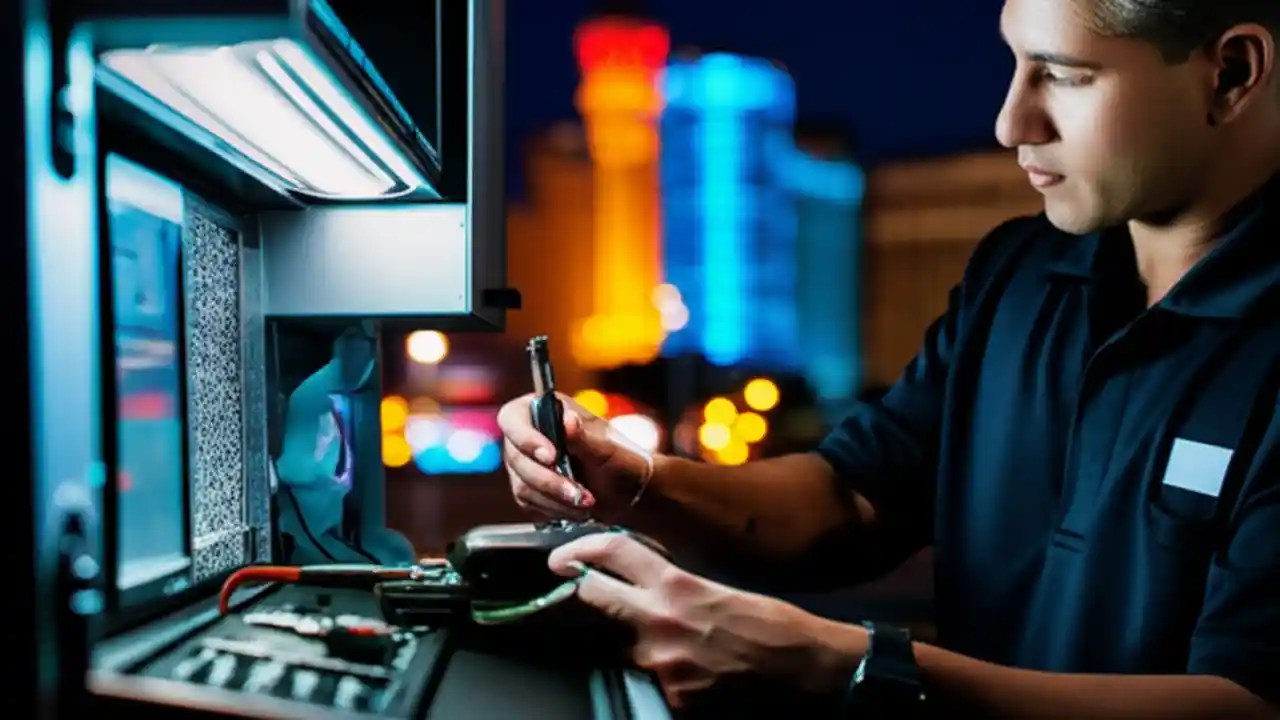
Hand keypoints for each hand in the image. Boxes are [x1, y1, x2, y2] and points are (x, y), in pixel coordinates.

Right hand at [498, 393, 653, 521]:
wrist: (629, 495)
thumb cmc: (623, 463)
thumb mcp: (608, 450)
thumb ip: (584, 437)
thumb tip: (568, 421)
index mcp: (548, 411)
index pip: (514, 417)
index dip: (524, 437)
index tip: (550, 456)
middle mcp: (531, 434)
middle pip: (515, 456)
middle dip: (548, 480)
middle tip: (576, 491)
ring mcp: (527, 463)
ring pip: (522, 484)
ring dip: (554, 498)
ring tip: (585, 502)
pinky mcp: (529, 489)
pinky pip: (528, 502)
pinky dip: (553, 509)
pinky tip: (576, 508)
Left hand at [548, 532, 865, 709]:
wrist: (804, 667)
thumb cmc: (771, 621)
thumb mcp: (717, 587)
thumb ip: (671, 585)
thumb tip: (636, 583)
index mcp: (676, 585)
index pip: (613, 554)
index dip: (582, 549)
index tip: (563, 555)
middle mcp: (659, 622)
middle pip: (595, 598)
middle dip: (584, 591)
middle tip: (578, 587)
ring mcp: (662, 664)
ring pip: (626, 646)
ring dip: (639, 642)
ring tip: (679, 642)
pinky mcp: (672, 698)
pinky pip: (652, 681)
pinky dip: (666, 675)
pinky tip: (694, 671)